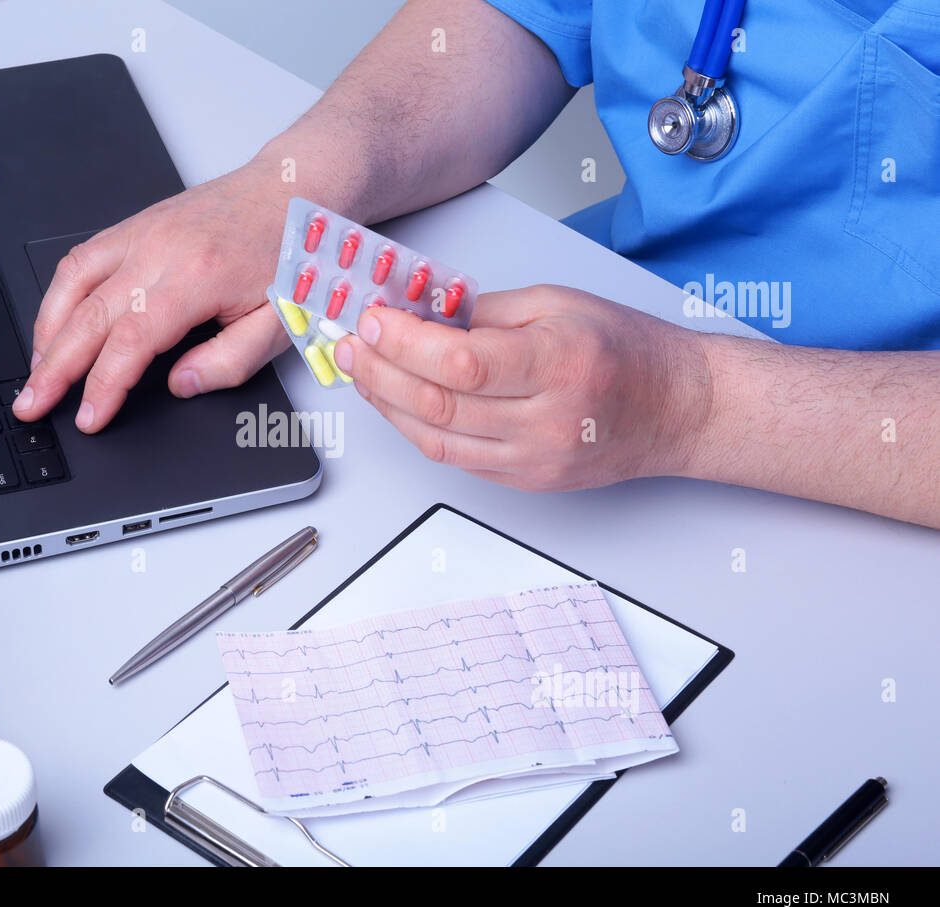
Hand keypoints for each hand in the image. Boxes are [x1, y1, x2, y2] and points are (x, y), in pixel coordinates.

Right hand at [13, 163, 294, 429]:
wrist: (291, 188)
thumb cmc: (289, 253)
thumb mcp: (280, 321)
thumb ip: (231, 361)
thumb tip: (181, 384)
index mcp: (198, 276)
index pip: (132, 340)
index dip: (103, 384)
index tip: (88, 417)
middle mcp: (161, 250)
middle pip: (89, 315)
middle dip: (54, 368)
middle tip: (31, 405)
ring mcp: (142, 233)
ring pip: (73, 282)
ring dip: (46, 332)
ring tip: (36, 373)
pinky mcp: (135, 226)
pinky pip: (81, 259)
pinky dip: (58, 296)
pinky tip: (53, 326)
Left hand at [331, 285, 712, 490]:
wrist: (677, 410)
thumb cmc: (627, 351)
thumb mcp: (560, 304)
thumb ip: (485, 312)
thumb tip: (420, 314)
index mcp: (558, 364)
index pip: (461, 362)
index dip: (404, 344)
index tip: (372, 320)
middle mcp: (544, 420)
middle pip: (438, 404)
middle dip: (379, 372)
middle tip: (349, 345)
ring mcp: (533, 459)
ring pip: (436, 438)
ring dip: (387, 403)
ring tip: (361, 371)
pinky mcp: (524, 481)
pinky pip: (454, 457)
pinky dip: (415, 428)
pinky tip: (396, 401)